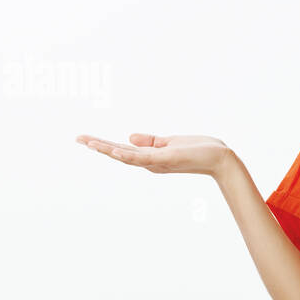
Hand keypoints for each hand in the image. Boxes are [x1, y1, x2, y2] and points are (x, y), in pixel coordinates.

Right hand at [75, 133, 231, 177]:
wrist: (221, 159)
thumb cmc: (200, 151)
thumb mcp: (171, 142)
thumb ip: (151, 141)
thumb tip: (129, 137)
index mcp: (151, 157)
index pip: (123, 150)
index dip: (104, 144)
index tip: (86, 138)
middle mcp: (150, 162)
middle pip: (119, 153)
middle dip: (98, 146)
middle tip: (77, 138)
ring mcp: (157, 162)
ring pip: (126, 156)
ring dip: (106, 149)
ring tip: (88, 142)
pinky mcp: (165, 160)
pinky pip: (142, 158)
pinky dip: (127, 155)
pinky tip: (114, 151)